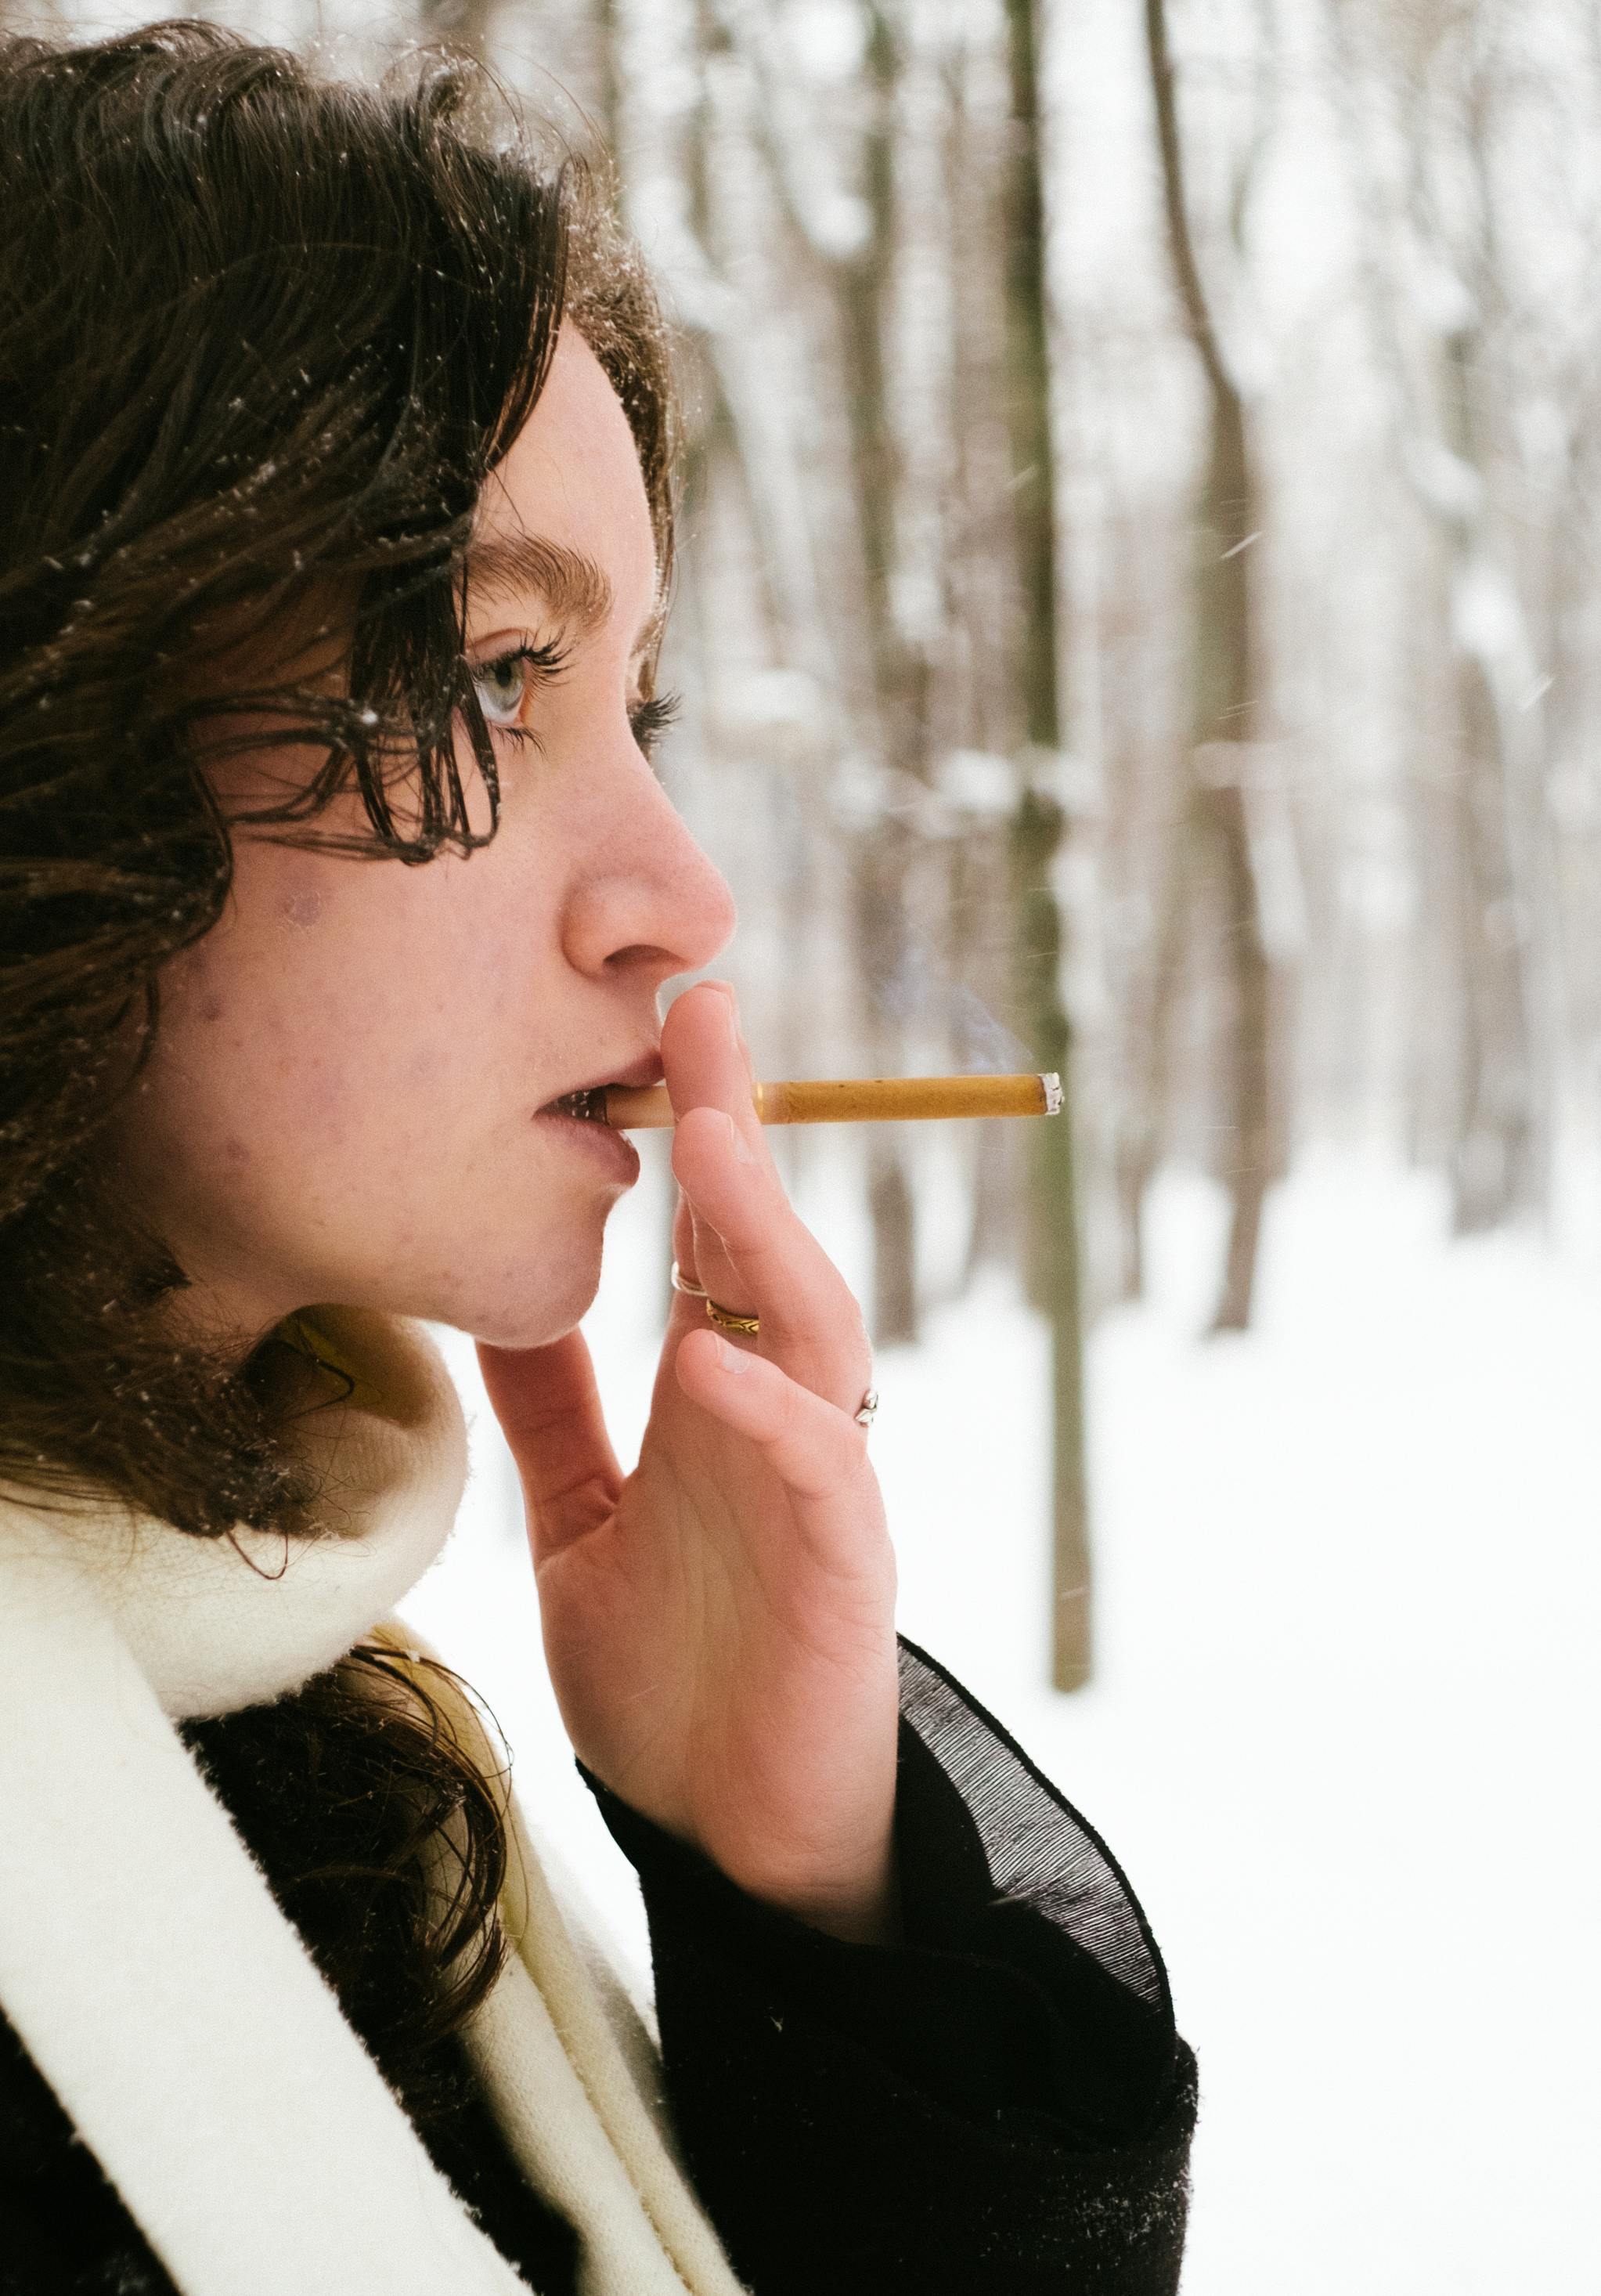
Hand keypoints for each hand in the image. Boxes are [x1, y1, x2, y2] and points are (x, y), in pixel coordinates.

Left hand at [476, 982, 900, 1944]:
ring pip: (812, 1333)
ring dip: (765, 1236)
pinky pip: (821, 1473)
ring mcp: (819, 1487)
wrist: (733, 1839)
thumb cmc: (675, 1677)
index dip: (696, 1137)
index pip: (710, 1244)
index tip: (666, 1030)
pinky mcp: (846, 1570)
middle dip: (740, 1136)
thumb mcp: (578, 1519)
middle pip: (766, 1252)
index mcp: (715, 1403)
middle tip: (700, 1020)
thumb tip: (494, 1299)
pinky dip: (774, 1415)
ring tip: (711, 1140)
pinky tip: (711, 1364)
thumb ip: (554, 1411)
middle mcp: (774, 1421)